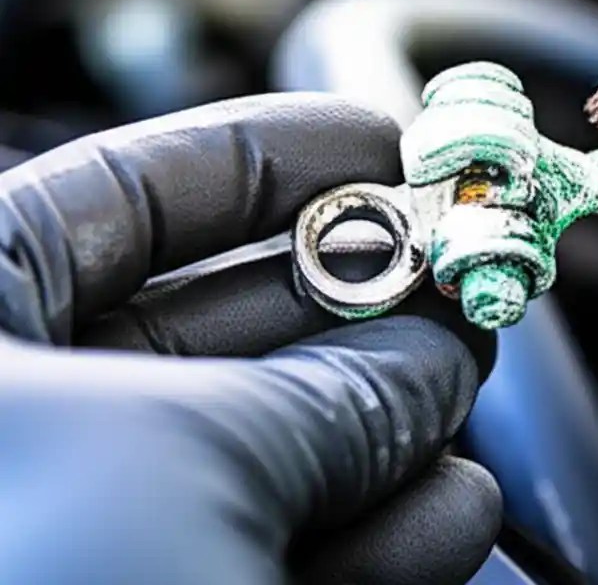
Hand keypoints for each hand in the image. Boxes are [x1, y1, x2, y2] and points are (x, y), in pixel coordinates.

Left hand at [0, 95, 500, 583]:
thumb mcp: (183, 452)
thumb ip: (330, 391)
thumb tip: (433, 362)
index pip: (116, 198)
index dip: (268, 157)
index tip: (389, 146)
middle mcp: (28, 422)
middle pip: (219, 325)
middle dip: (360, 307)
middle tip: (460, 288)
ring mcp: (95, 522)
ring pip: (269, 446)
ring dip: (390, 428)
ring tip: (461, 407)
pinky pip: (285, 543)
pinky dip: (378, 533)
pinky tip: (443, 520)